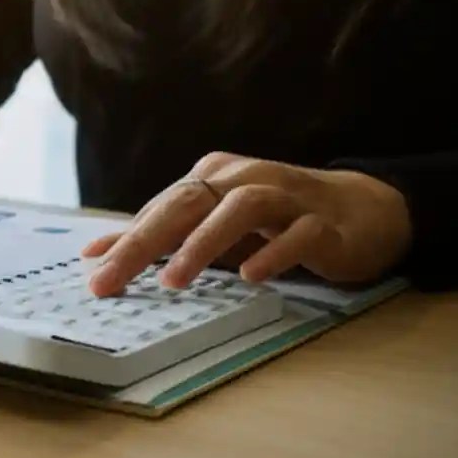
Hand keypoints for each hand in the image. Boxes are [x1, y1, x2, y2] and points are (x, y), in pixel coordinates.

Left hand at [81, 152, 412, 296]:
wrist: (364, 211)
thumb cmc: (274, 222)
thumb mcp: (212, 229)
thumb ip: (160, 238)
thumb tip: (97, 253)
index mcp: (213, 176)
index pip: (161, 208)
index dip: (126, 240)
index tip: (94, 272)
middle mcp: (245, 178)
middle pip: (187, 201)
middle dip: (145, 242)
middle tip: (112, 278)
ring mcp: (287, 196)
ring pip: (241, 208)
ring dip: (204, 242)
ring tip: (174, 281)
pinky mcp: (324, 222)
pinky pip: (299, 233)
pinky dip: (274, 252)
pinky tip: (252, 276)